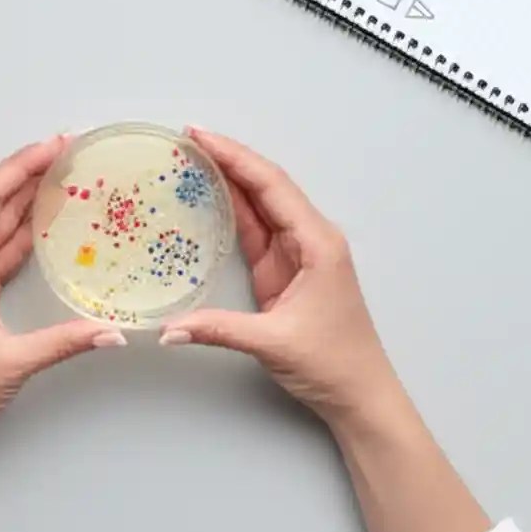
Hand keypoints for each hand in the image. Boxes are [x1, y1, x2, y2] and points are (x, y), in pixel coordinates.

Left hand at [0, 134, 127, 448]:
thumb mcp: (15, 362)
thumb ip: (67, 341)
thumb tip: (114, 331)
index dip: (21, 166)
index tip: (55, 145)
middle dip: (23, 170)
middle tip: (64, 149)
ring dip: (22, 196)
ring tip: (60, 174)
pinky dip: (21, 230)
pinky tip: (45, 218)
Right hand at [160, 128, 402, 429]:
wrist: (361, 394)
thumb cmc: (334, 364)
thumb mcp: (273, 343)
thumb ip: (218, 330)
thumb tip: (169, 330)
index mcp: (317, 244)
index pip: (271, 186)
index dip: (234, 157)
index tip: (200, 137)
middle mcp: (311, 240)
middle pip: (266, 187)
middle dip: (229, 159)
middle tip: (188, 140)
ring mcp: (298, 255)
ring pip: (261, 206)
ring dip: (230, 181)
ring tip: (193, 160)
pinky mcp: (285, 273)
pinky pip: (257, 232)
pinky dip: (234, 212)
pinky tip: (210, 198)